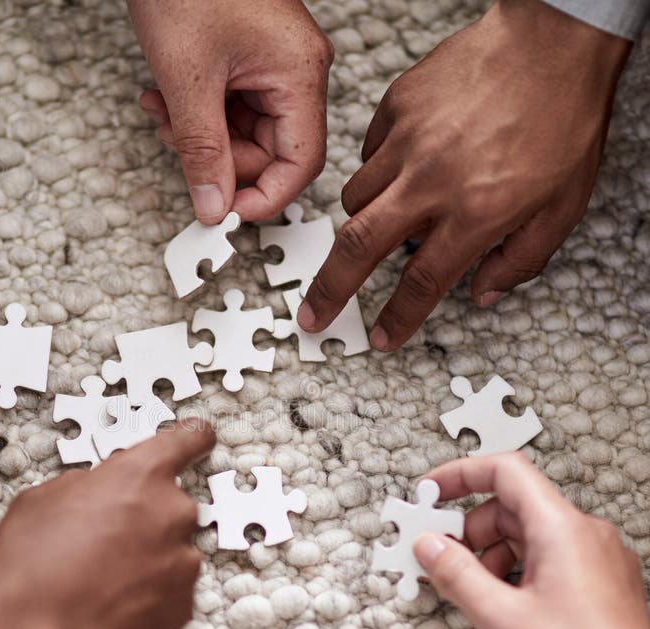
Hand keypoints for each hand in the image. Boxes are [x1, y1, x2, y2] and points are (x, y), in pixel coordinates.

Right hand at [0, 421, 215, 628]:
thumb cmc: (29, 566)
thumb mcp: (45, 497)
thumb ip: (89, 484)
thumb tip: (99, 490)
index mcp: (141, 475)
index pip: (190, 440)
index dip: (192, 439)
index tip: (197, 439)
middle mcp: (172, 513)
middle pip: (173, 505)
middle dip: (146, 518)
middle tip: (106, 539)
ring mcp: (182, 562)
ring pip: (173, 550)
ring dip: (148, 559)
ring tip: (101, 579)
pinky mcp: (182, 607)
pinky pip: (172, 591)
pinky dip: (150, 595)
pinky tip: (112, 603)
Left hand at [128, 0, 332, 223]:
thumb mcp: (187, 78)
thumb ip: (202, 152)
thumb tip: (213, 205)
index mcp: (298, 73)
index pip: (301, 163)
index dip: (264, 197)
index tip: (226, 212)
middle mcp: (294, 72)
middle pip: (268, 152)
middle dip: (217, 158)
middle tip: (178, 146)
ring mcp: (272, 67)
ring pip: (242, 135)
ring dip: (198, 137)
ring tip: (163, 112)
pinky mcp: (249, 62)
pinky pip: (229, 111)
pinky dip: (195, 115)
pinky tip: (166, 100)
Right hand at [299, 0, 630, 349]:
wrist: (555, 41)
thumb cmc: (564, 118)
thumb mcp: (564, 205)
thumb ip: (522, 258)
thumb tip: (484, 292)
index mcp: (475, 212)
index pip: (422, 282)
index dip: (398, 318)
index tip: (381, 336)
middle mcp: (432, 180)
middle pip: (360, 247)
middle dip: (330, 289)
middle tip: (313, 313)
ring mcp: (408, 141)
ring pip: (355, 198)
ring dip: (360, 221)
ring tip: (383, 219)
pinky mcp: (397, 107)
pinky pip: (368, 154)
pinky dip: (378, 171)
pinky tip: (403, 167)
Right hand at [414, 452, 649, 628]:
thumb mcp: (501, 617)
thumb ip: (456, 574)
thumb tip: (428, 545)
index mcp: (560, 527)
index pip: (504, 471)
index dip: (461, 475)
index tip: (431, 492)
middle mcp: (583, 531)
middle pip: (511, 506)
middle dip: (469, 528)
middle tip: (439, 554)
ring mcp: (595, 554)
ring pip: (528, 533)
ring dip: (490, 552)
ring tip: (471, 589)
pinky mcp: (600, 578)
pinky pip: (548, 555)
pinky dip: (516, 567)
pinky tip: (503, 602)